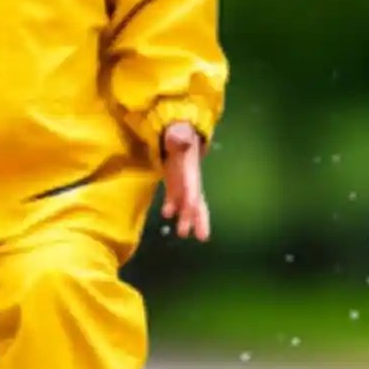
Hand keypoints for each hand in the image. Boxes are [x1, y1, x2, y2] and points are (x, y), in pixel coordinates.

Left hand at [160, 122, 210, 241]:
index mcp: (191, 168)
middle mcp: (190, 179)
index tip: (191, 208)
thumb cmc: (180, 131)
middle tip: (202, 237)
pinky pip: (176, 199)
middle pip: (197, 201)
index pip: (192, 186)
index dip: (191, 197)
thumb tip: (178, 139)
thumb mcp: (179, 132)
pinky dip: (172, 208)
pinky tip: (166, 215)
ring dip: (187, 219)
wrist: (178, 131)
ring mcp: (183, 183)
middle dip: (198, 218)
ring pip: (189, 205)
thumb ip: (178, 136)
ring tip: (183, 234)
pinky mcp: (175, 184)